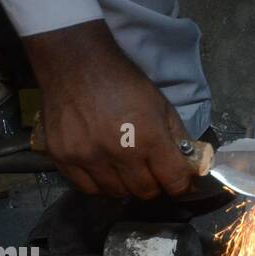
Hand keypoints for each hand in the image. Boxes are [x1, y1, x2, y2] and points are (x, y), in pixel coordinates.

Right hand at [23, 21, 192, 199]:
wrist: (76, 62)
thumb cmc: (123, 83)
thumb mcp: (161, 105)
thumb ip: (178, 139)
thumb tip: (190, 169)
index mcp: (149, 137)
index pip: (173, 182)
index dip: (179, 185)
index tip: (176, 181)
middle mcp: (119, 151)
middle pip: (145, 192)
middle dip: (152, 184)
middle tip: (148, 171)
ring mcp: (88, 156)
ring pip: (117, 193)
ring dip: (125, 186)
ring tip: (124, 168)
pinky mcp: (64, 157)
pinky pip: (88, 188)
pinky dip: (99, 184)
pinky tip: (103, 169)